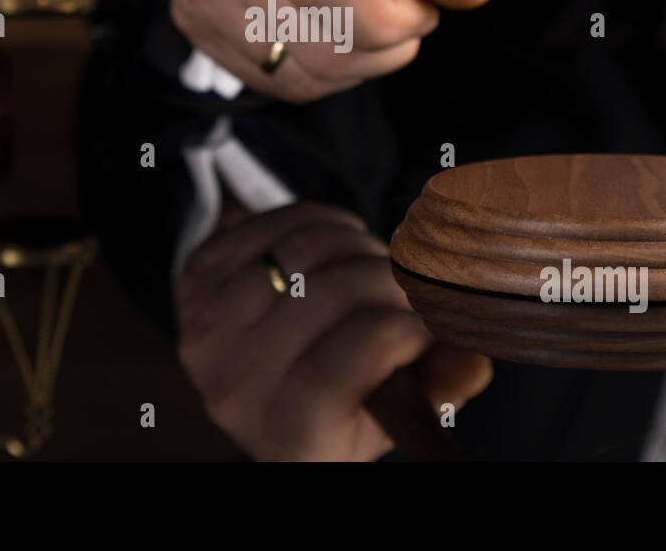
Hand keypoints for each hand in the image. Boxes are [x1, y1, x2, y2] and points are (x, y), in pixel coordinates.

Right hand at [171, 0, 491, 102]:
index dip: (393, 18)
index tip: (420, 5)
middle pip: (321, 43)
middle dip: (381, 44)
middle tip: (397, 10)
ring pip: (301, 74)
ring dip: (353, 62)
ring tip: (361, 15)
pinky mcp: (192, 19)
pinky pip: (275, 82)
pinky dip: (317, 70)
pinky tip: (325, 29)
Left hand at [175, 201, 492, 460]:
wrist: (265, 359)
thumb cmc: (345, 384)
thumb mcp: (397, 400)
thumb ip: (441, 382)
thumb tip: (469, 361)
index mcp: (288, 444)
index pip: (324, 381)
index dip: (387, 336)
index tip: (421, 322)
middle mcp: (233, 394)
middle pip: (322, 299)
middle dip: (387, 278)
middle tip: (409, 282)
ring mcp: (205, 333)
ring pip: (302, 252)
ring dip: (358, 244)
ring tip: (374, 263)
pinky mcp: (196, 279)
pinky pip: (276, 225)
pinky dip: (323, 221)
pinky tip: (338, 242)